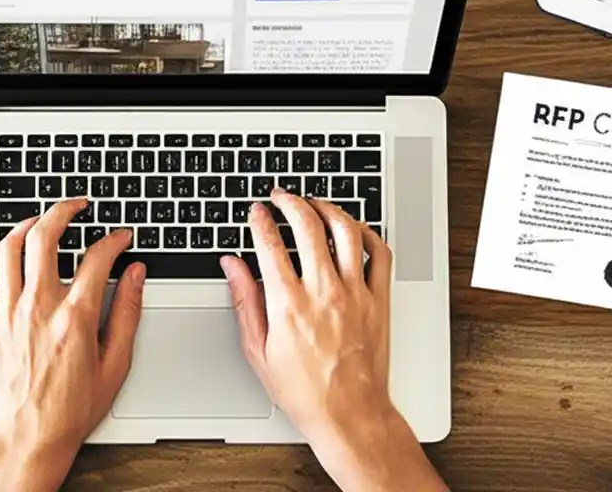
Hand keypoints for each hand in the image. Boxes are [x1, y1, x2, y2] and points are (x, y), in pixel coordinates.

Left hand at [0, 198, 145, 491]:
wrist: (30, 433)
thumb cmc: (72, 406)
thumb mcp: (116, 362)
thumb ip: (128, 312)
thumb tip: (136, 275)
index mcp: (75, 317)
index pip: (96, 258)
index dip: (114, 239)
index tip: (121, 237)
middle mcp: (39, 307)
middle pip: (45, 236)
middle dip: (65, 210)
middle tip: (78, 205)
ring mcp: (10, 311)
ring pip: (11, 247)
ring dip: (28, 224)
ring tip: (44, 219)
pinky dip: (0, 250)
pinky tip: (12, 245)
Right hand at [220, 189, 445, 491]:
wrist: (349, 414)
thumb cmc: (305, 391)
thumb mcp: (259, 350)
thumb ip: (244, 301)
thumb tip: (232, 266)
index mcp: (288, 305)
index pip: (270, 245)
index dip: (260, 220)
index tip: (257, 211)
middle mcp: (323, 293)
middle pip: (308, 226)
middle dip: (290, 202)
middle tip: (281, 196)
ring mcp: (355, 294)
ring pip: (346, 232)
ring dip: (328, 209)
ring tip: (315, 204)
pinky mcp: (379, 300)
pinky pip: (380, 254)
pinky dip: (367, 234)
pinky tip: (354, 229)